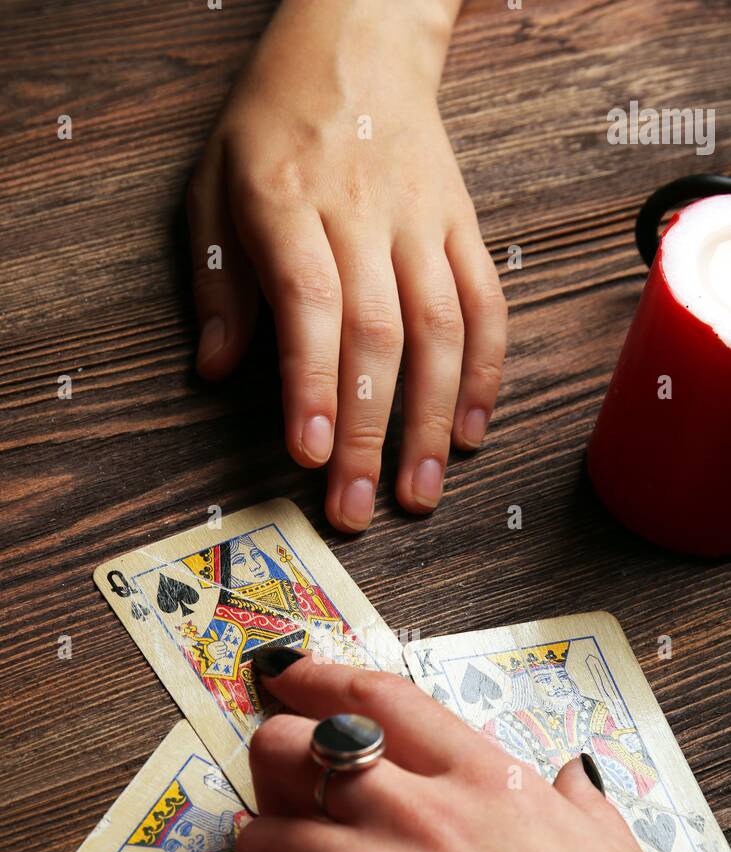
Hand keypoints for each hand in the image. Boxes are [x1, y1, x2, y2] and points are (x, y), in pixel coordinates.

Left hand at [187, 0, 505, 529]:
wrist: (359, 41)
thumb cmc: (275, 123)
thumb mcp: (214, 186)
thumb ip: (218, 281)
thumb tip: (212, 370)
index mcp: (289, 202)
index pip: (309, 302)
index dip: (313, 383)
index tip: (311, 453)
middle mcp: (363, 213)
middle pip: (377, 333)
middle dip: (371, 431)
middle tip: (358, 507)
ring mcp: (423, 221)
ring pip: (441, 328)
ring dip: (432, 419)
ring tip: (419, 492)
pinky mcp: (463, 226)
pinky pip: (486, 303)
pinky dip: (485, 372)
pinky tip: (470, 432)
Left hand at [227, 653, 730, 851]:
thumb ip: (578, 810)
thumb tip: (575, 781)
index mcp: (486, 782)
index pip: (373, 700)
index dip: (315, 683)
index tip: (288, 682)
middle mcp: (416, 817)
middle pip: (286, 753)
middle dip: (274, 776)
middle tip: (290, 811)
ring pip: (257, 841)